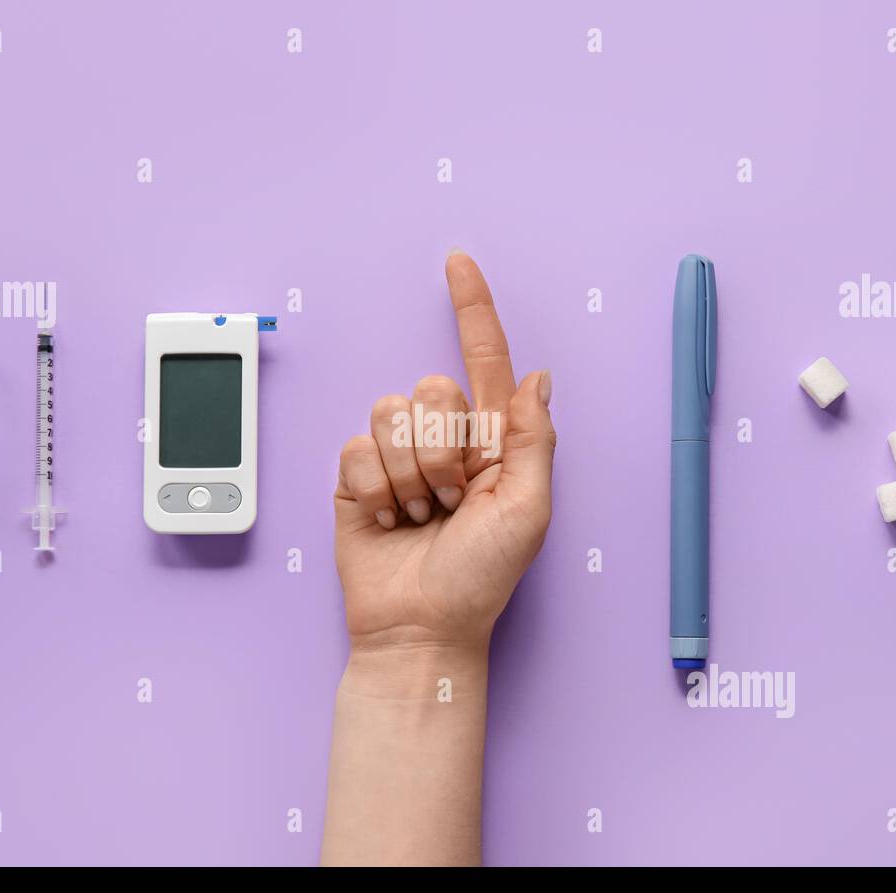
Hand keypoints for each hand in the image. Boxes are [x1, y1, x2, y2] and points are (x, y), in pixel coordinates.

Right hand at [334, 252, 555, 657]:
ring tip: (420, 516)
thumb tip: (538, 376)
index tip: (458, 262)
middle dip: (442, 450)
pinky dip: (374, 490)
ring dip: (408, 475)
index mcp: (494, 441)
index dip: (473, 309)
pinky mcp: (357, 476)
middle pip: (432, 387)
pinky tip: (387, 521)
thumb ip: (532, 438)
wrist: (418, 626)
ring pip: (390, 413)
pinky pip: (357, 447)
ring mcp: (398, 457)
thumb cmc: (481, 577)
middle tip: (451, 501)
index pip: (485, 360)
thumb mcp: (528, 510)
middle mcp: (445, 439)